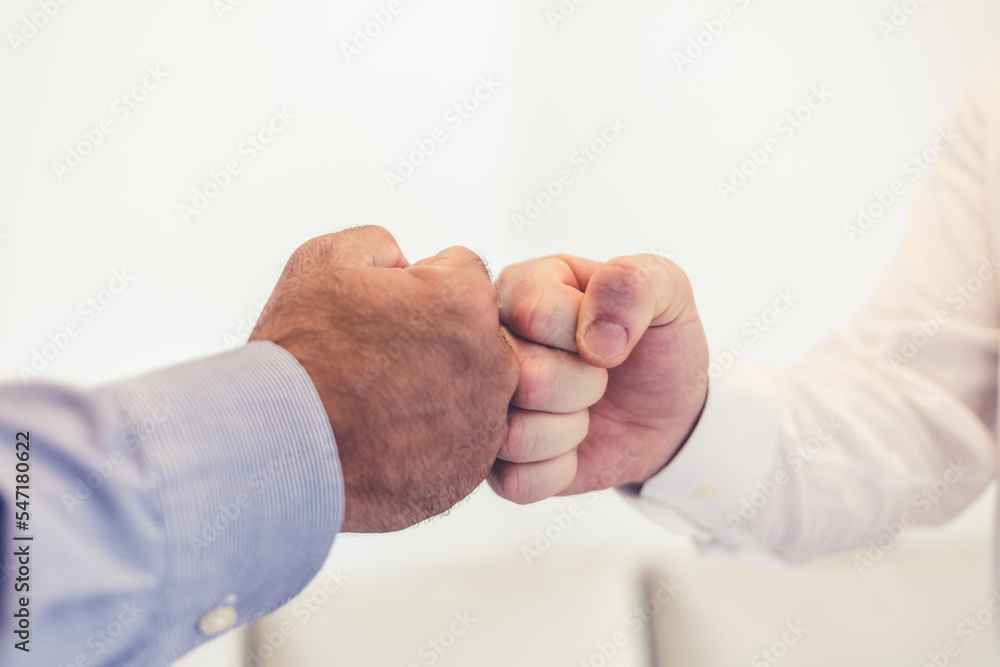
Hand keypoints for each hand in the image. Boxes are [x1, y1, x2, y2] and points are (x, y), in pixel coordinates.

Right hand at [250, 226, 518, 531]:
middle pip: (477, 332)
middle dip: (440, 335)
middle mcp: (493, 363)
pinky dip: (436, 435)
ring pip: (475, 387)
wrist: (277, 449)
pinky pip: (464, 438)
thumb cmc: (299, 359)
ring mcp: (485, 422)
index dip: (421, 285)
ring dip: (441, 386)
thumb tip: (405, 263)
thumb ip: (383, 245)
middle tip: (382, 357)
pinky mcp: (471, 469)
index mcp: (466, 303)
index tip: (390, 310)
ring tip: (382, 400)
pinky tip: (391, 434)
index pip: (464, 273)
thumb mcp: (324, 260)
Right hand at [491, 254, 708, 501]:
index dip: (583, 335)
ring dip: (570, 430)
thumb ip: (635, 283)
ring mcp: (488, 404)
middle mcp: (490, 343)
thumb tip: (596, 339)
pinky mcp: (494, 462)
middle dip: (583, 386)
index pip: (534, 312)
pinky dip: (559, 471)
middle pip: (523, 378)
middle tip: (599, 378)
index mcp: (521, 287)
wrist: (668, 413)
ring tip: (583, 409)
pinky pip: (515, 481)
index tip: (607, 336)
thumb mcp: (668, 292)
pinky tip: (572, 447)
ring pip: (513, 435)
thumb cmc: (657, 344)